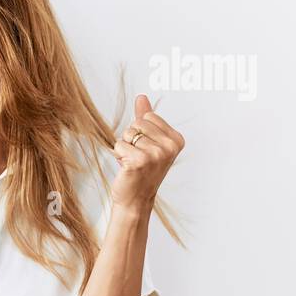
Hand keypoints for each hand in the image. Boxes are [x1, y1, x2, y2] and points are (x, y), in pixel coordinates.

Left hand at [110, 94, 183, 214]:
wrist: (135, 198)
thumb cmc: (141, 169)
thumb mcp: (148, 141)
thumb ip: (145, 117)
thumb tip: (141, 97)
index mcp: (176, 139)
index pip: (148, 116)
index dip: (140, 131)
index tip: (146, 148)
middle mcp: (170, 147)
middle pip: (137, 124)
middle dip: (131, 138)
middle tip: (137, 156)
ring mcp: (156, 154)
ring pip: (127, 134)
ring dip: (124, 148)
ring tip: (132, 162)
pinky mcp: (140, 161)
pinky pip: (119, 144)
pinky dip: (118, 155)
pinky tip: (127, 168)